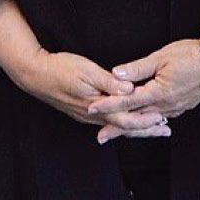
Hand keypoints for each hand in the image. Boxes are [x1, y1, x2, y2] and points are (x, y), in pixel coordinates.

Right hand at [11, 46, 156, 131]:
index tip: (163, 119)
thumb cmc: (60, 68)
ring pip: (116, 126)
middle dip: (146, 129)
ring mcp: (86, 115)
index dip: (146, 120)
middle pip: (124, 127)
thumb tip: (131, 90)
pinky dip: (121, 123)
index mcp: (97, 106)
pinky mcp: (81, 111)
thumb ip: (109, 82)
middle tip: (165, 130)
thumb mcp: (87, 70)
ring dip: (135, 127)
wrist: (35, 74)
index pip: (127, 119)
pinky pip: (106, 122)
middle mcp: (93, 115)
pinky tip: (125, 121)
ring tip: (152, 127)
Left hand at [85, 15, 199, 143]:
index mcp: (159, 92)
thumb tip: (117, 74)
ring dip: (132, 127)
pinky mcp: (182, 106)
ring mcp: (175, 108)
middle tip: (100, 136)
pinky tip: (143, 123)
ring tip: (117, 132)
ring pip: (148, 120)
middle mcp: (166, 105)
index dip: (108, 105)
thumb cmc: (191, 56)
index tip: (92, 109)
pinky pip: (160, 117)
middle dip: (117, 127)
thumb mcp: (161, 57)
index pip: (127, 101)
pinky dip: (147, 122)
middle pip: (136, 119)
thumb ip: (138, 68)